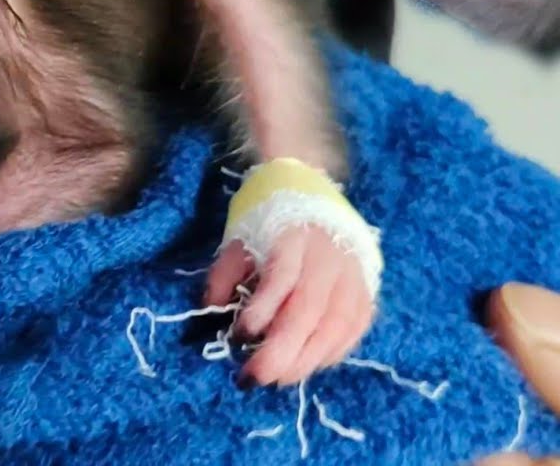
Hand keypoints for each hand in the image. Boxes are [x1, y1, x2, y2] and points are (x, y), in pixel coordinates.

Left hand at [206, 225, 374, 385]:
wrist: (313, 198)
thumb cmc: (268, 225)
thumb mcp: (239, 241)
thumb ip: (224, 274)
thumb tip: (212, 309)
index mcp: (294, 239)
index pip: (282, 278)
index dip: (262, 310)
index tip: (239, 336)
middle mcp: (329, 259)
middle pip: (310, 310)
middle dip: (281, 351)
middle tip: (253, 377)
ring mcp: (352, 277)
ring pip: (336, 326)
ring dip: (305, 360)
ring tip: (277, 380)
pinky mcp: (365, 293)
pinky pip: (353, 330)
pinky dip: (330, 353)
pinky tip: (306, 366)